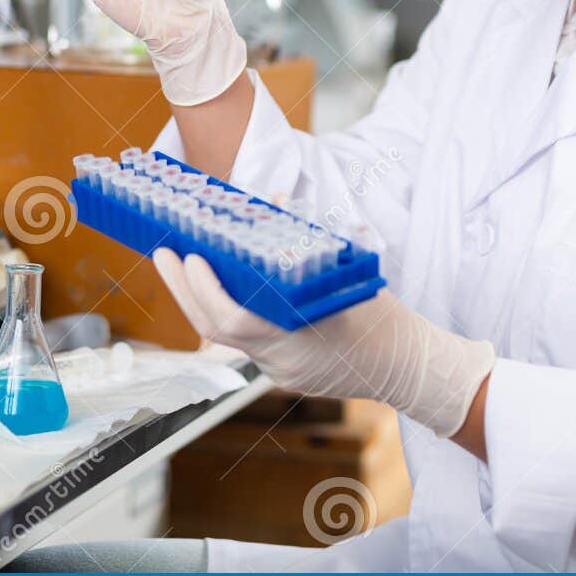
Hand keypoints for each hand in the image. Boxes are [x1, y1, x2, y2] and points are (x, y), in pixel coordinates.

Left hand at [152, 249, 494, 437]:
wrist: (411, 370)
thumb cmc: (383, 319)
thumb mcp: (346, 274)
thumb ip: (305, 240)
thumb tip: (272, 198)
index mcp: (296, 335)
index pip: (232, 319)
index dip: (204, 289)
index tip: (190, 256)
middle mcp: (281, 361)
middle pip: (216, 332)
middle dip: (184, 291)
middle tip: (164, 253)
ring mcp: (281, 373)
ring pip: (228, 340)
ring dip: (202, 302)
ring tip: (183, 266)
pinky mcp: (284, 377)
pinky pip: (248, 345)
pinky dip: (231, 315)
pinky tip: (223, 290)